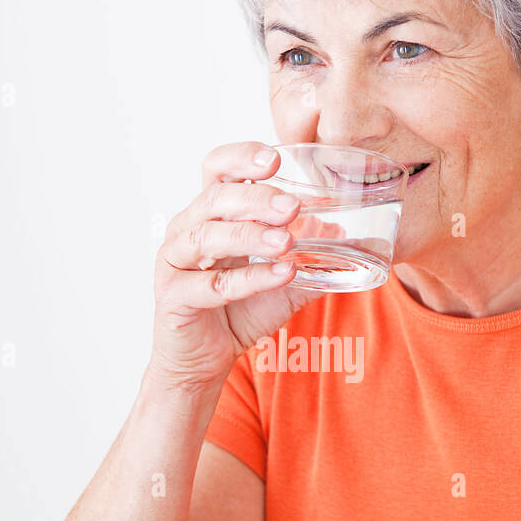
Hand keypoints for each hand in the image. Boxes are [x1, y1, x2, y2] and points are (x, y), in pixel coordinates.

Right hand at [147, 142, 316, 392]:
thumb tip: (346, 237)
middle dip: (255, 198)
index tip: (275, 159)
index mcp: (209, 216)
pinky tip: (280, 275)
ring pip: (208, 237)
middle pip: (215, 198)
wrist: (202, 363)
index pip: (217, 170)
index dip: (241, 157)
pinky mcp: (174, 298)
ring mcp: (175, 263)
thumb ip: (310, 259)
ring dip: (250, 235)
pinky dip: (249, 278)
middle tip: (292, 206)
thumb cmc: (235, 314)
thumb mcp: (281, 282)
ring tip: (287, 241)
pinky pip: (213, 284)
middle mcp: (186, 231)